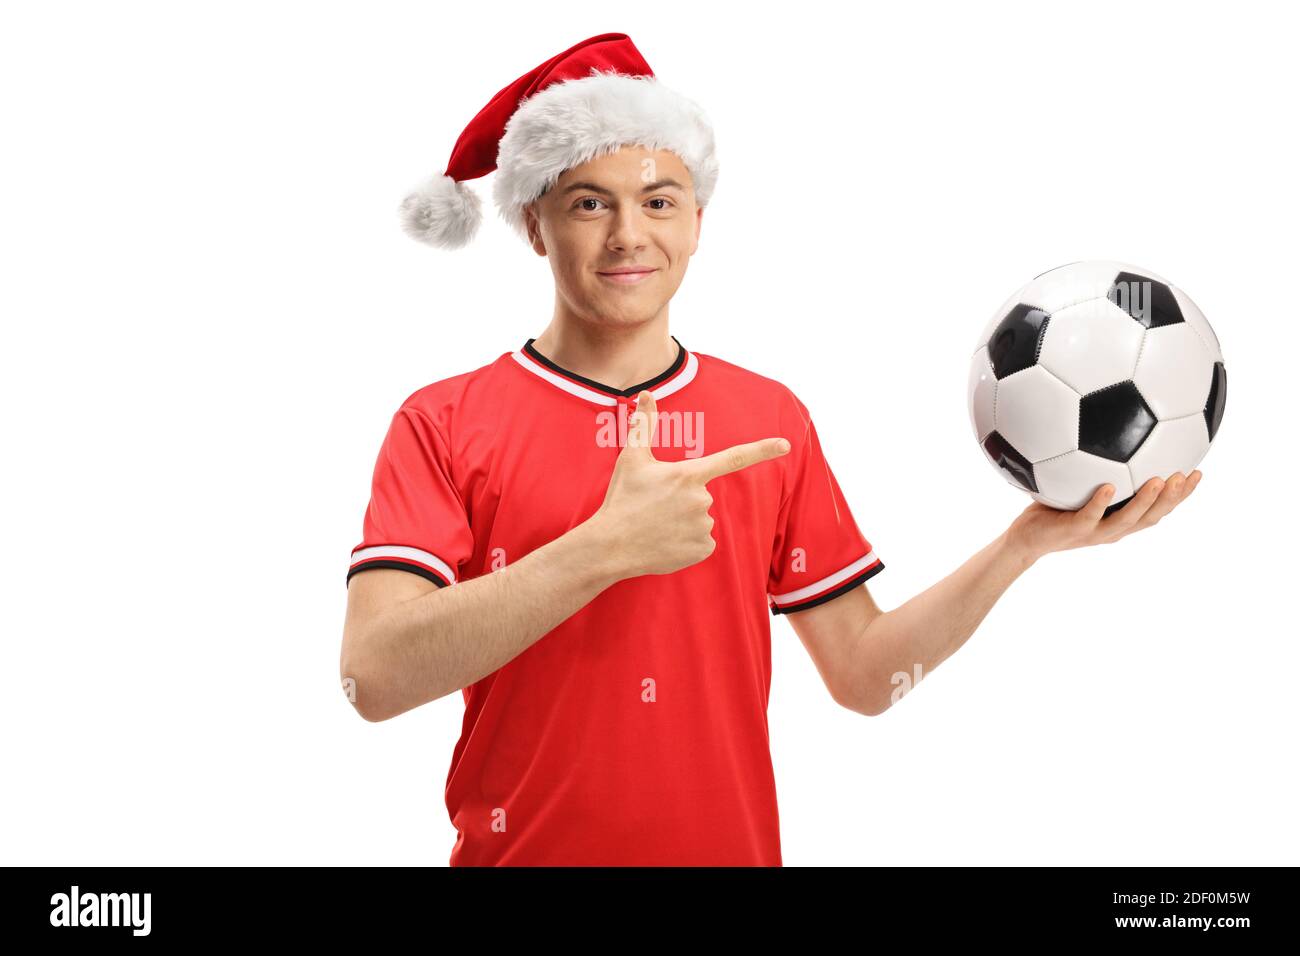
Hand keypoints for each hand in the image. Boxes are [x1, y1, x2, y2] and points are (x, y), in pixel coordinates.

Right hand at [588, 389, 789, 577]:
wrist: (610, 546)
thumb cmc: (621, 499)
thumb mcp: (631, 459)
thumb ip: (644, 425)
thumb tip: (645, 394)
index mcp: (688, 475)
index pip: (733, 458)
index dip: (762, 450)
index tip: (786, 445)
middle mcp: (701, 500)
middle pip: (703, 495)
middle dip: (684, 499)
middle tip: (655, 506)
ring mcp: (702, 527)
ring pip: (702, 519)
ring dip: (684, 521)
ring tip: (657, 525)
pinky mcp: (701, 550)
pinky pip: (702, 542)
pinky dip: (687, 542)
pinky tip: (665, 542)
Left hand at [1006, 470, 1202, 561]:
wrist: (1026, 539)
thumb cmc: (1054, 511)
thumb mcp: (1081, 491)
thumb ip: (1100, 473)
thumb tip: (1111, 437)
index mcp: (1121, 520)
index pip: (1159, 510)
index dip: (1181, 496)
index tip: (1198, 474)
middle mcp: (1114, 529)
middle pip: (1152, 517)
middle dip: (1173, 498)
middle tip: (1187, 476)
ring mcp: (1095, 532)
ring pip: (1127, 519)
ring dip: (1146, 500)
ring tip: (1160, 479)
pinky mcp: (1073, 530)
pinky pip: (1089, 515)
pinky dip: (1100, 502)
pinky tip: (1108, 487)